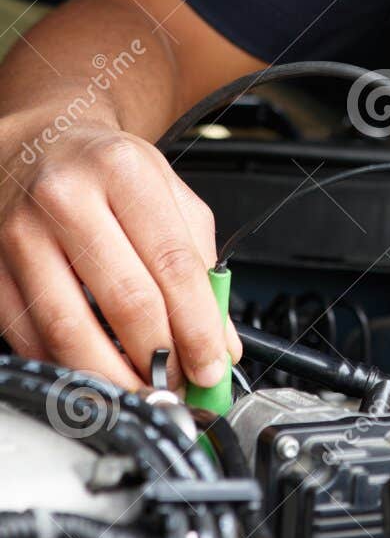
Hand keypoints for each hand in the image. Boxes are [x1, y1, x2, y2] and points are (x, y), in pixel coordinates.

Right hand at [0, 123, 241, 391]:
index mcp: (122, 170)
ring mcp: (20, 234)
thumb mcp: (166, 193)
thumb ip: (201, 264)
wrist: (36, 145)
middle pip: (126, 300)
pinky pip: (30, 338)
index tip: (213, 365)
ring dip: (114, 377)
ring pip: (70, 329)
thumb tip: (221, 341)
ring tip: (143, 392)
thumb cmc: (106, 172)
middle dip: (161, 358)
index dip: (198, 326)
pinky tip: (95, 376)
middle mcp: (65, 198)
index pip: (173, 263)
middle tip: (181, 386)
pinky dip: (67, 369)